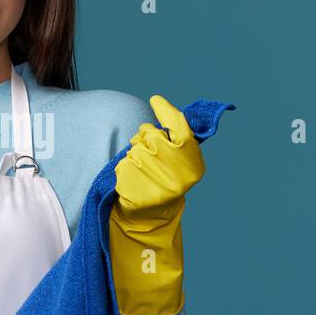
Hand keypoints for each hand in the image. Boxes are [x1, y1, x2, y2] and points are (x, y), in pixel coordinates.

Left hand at [114, 95, 204, 217]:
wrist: (152, 214)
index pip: (180, 128)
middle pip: (151, 134)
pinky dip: (125, 167)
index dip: (167, 112)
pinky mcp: (132, 188)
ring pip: (134, 148)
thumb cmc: (168, 177)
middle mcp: (174, 172)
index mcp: (192, 164)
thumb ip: (178, 134)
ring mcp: (152, 181)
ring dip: (135, 153)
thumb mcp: (182, 159)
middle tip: (152, 153)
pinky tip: (133, 179)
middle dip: (147, 136)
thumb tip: (158, 101)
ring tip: (143, 170)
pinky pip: (123, 163)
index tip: (155, 100)